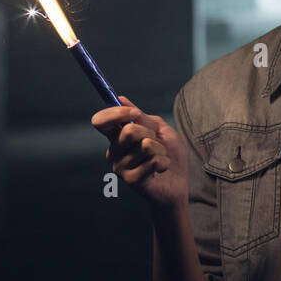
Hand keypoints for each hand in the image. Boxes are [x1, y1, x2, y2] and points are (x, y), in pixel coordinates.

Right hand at [91, 95, 187, 210]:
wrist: (179, 180)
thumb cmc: (169, 153)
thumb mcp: (159, 129)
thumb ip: (141, 116)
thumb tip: (121, 99)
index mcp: (118, 137)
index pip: (101, 122)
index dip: (116, 113)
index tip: (135, 113)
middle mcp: (114, 152)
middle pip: (129, 131)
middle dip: (151, 134)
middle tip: (156, 143)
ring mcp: (120, 167)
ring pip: (145, 146)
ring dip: (161, 150)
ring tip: (159, 158)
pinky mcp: (131, 180)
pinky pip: (153, 161)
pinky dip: (164, 162)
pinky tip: (160, 170)